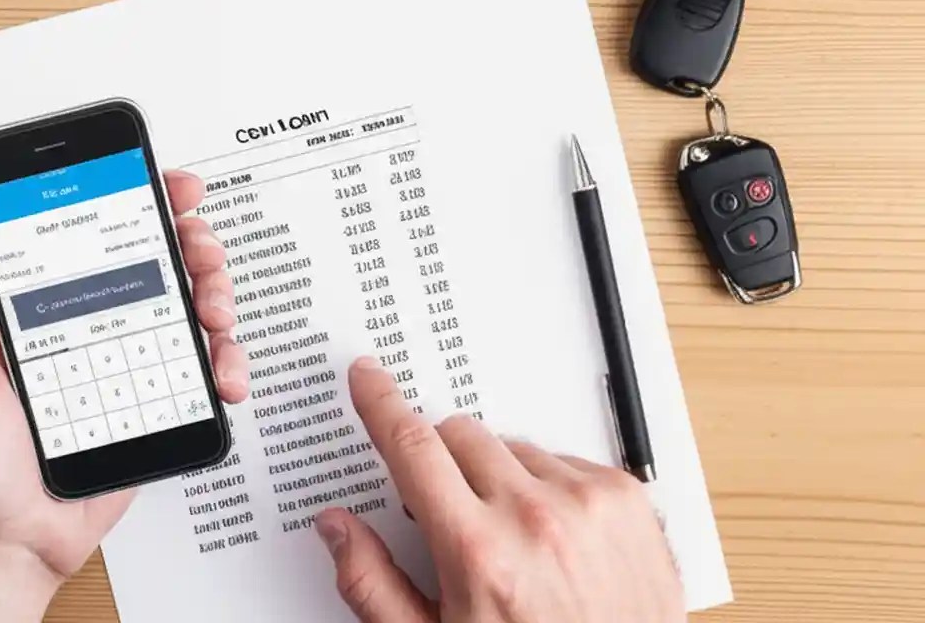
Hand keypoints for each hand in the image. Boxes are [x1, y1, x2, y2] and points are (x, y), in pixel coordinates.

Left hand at [0, 171, 247, 620]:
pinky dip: (227, 363)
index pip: (94, 233)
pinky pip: (206, 370)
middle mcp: (94, 326)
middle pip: (159, 260)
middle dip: (193, 242)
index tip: (166, 184)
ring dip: (219, 294)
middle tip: (199, 251)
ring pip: (193, 307)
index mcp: (45, 309)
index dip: (137, 198)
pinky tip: (222, 374)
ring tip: (214, 312)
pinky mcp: (161, 404)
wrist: (13, 541)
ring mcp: (132, 363)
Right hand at [314, 358, 682, 622]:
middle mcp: (535, 516)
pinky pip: (565, 459)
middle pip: (460, 435)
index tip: (368, 378)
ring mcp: (587, 502)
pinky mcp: (626, 498)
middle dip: (440, 462)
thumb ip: (373, 584)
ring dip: (499, 477)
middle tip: (449, 513)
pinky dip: (549, 486)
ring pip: (512, 446)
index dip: (381, 404)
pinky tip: (552, 536)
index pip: (412, 448)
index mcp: (479, 552)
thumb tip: (337, 527)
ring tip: (512, 538)